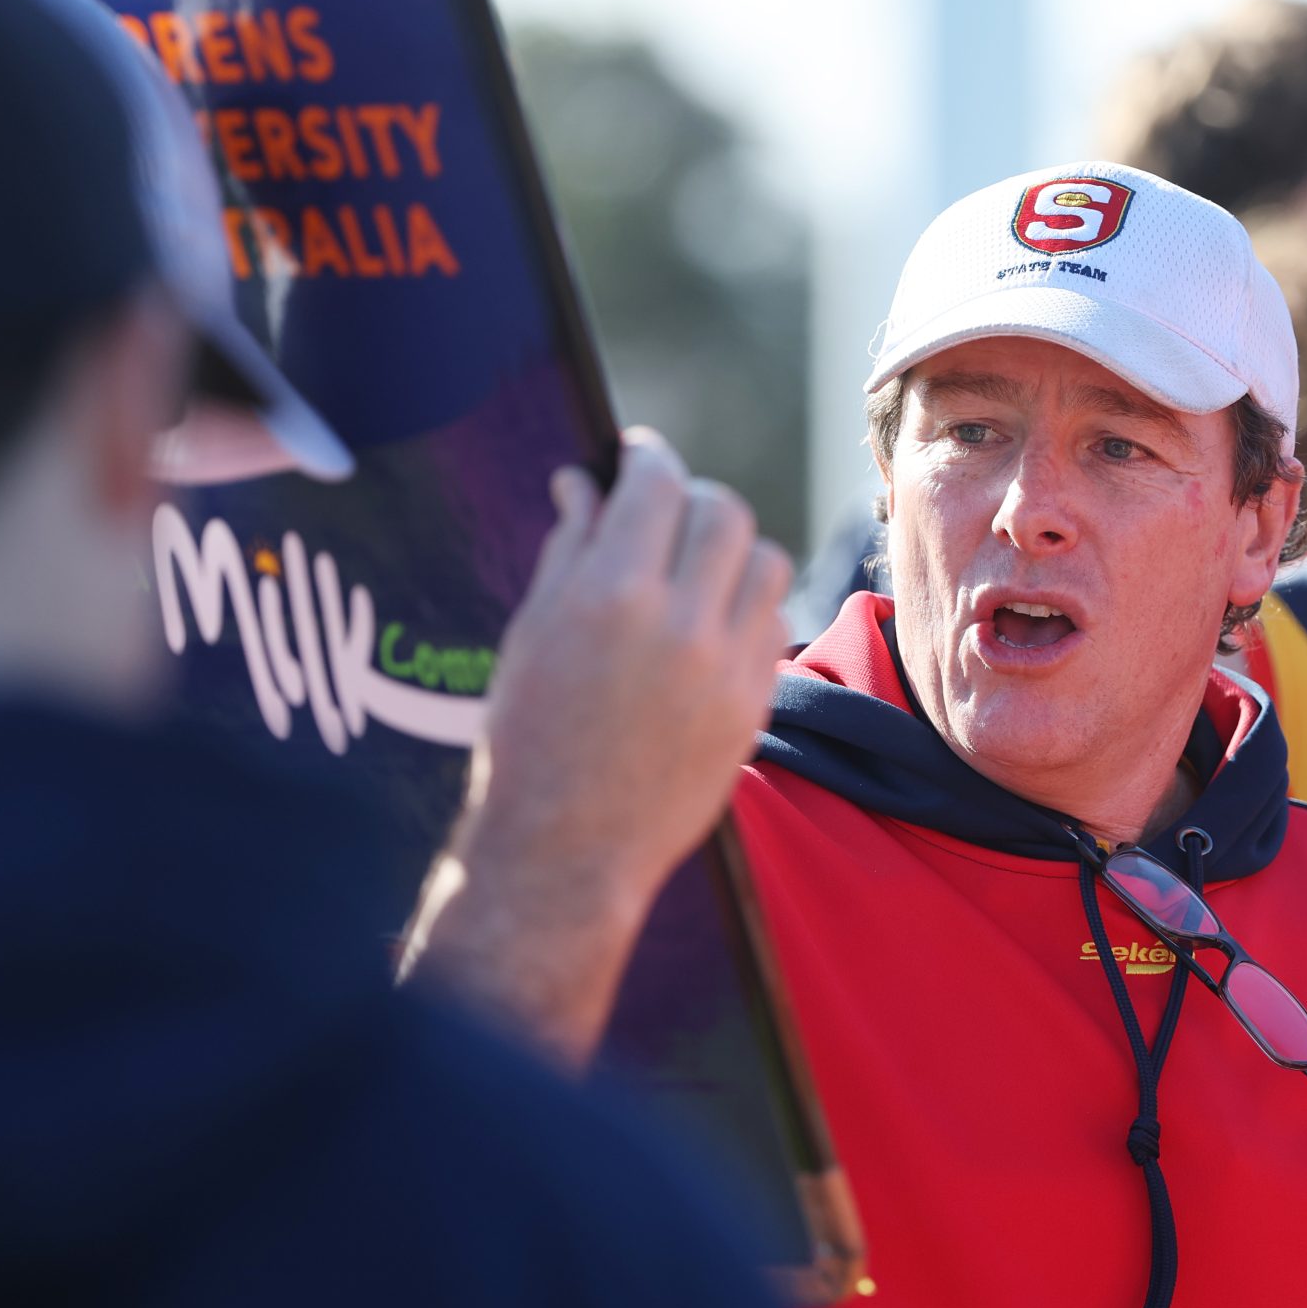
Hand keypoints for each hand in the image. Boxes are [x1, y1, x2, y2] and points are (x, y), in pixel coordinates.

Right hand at [405, 427, 791, 1065]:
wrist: (567, 850)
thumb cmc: (531, 738)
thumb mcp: (533, 632)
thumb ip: (570, 546)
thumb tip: (586, 481)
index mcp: (609, 595)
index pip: (657, 482)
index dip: (648, 457)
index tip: (638, 457)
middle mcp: (678, 623)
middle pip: (722, 510)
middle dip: (691, 501)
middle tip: (664, 516)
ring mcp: (727, 666)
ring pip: (765, 559)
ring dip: (732, 551)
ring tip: (693, 572)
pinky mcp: (756, 702)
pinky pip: (776, 619)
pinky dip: (749, 606)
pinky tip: (711, 624)